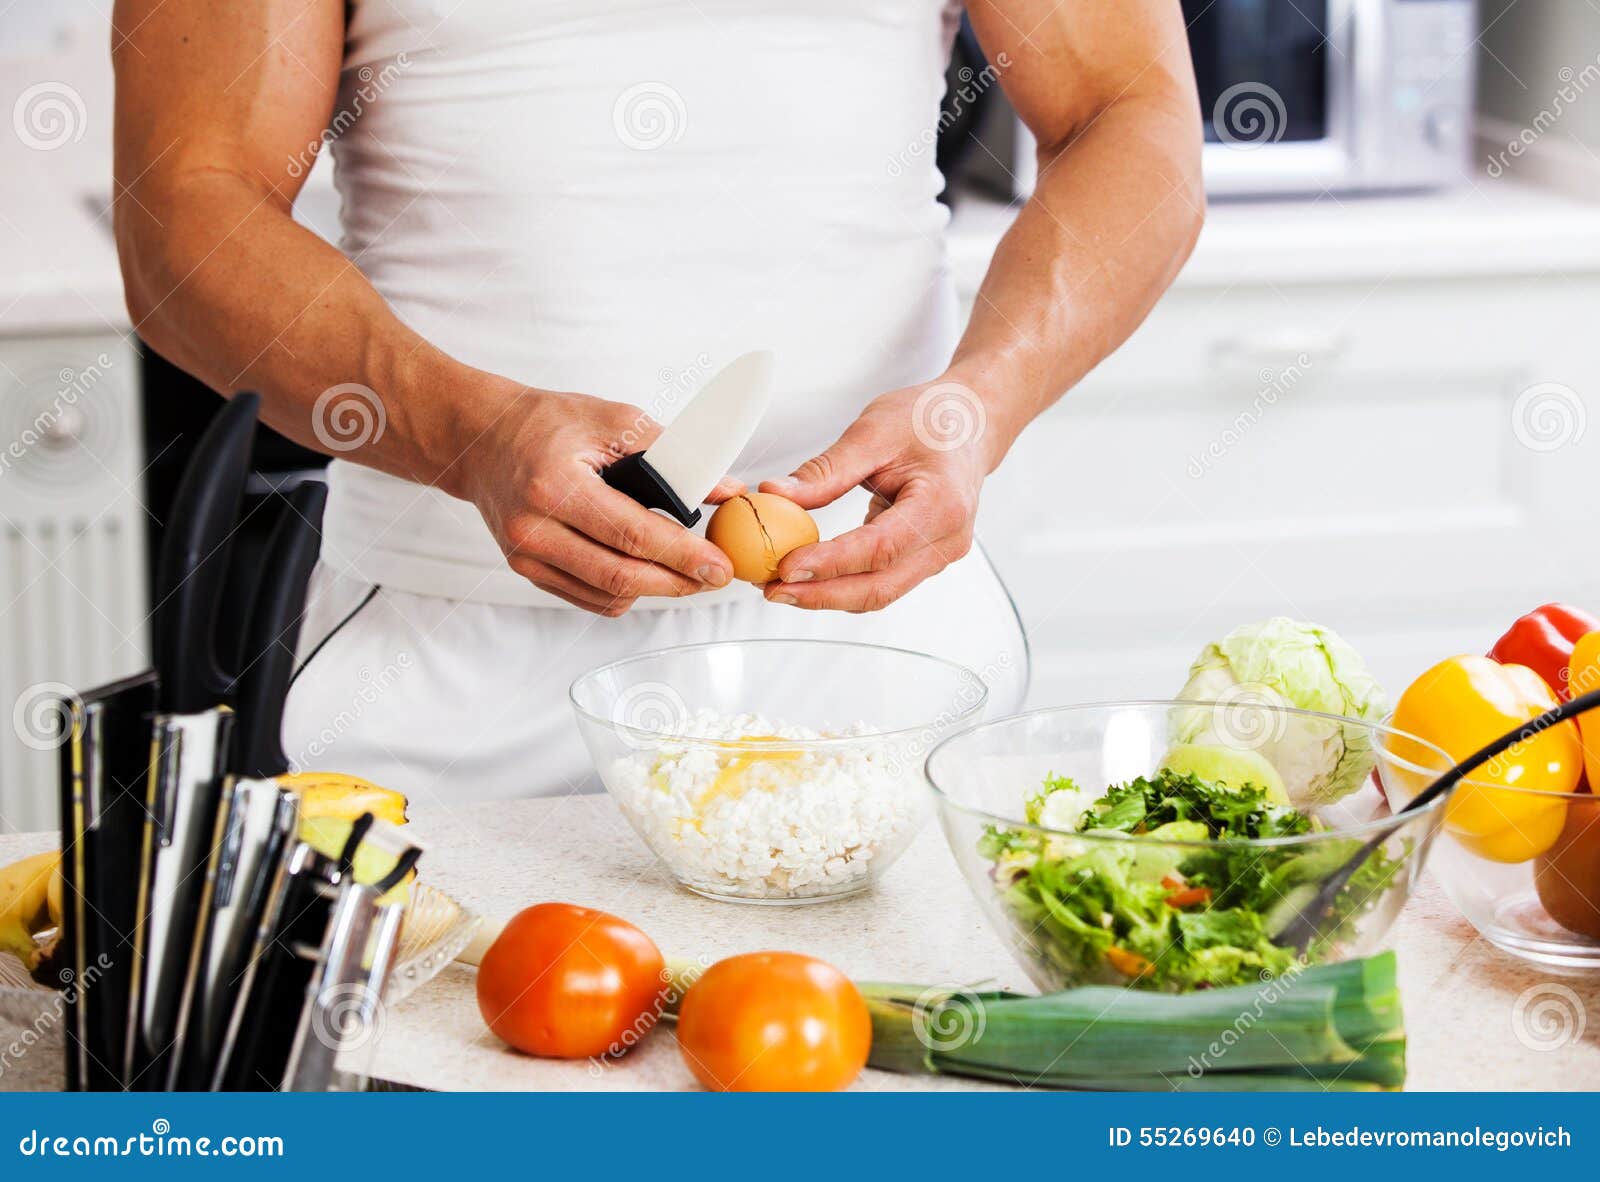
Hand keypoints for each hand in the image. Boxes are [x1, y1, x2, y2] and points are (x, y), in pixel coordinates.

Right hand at [456, 386, 738, 614]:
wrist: (481, 439)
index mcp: (555, 486)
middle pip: (620, 576)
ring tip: (689, 572)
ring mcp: (526, 556)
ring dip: (655, 589)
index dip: (681, 555)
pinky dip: (625, 592)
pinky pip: (588, 597)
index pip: (630, 534)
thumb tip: (725, 490)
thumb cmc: (548, 423)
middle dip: (678, 582)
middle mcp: (534, 529)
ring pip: (607, 594)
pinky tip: (648, 572)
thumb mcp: (612, 420)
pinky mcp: (527, 570)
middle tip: (716, 577)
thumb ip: (673, 454)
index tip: (719, 566)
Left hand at [758, 379, 995, 612]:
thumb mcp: (873, 432)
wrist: (970, 423)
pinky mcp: (925, 560)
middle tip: (773, 589)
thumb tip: (775, 494)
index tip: (786, 566)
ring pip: (879, 593)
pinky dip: (844, 585)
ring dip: (829, 596)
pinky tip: (810, 576)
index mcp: (942, 504)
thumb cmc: (930, 420)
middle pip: (879, 586)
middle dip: (821, 594)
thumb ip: (825, 470)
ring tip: (782, 586)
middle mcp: (947, 540)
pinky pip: (883, 582)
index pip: (879, 548)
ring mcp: (940, 555)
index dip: (830, 563)